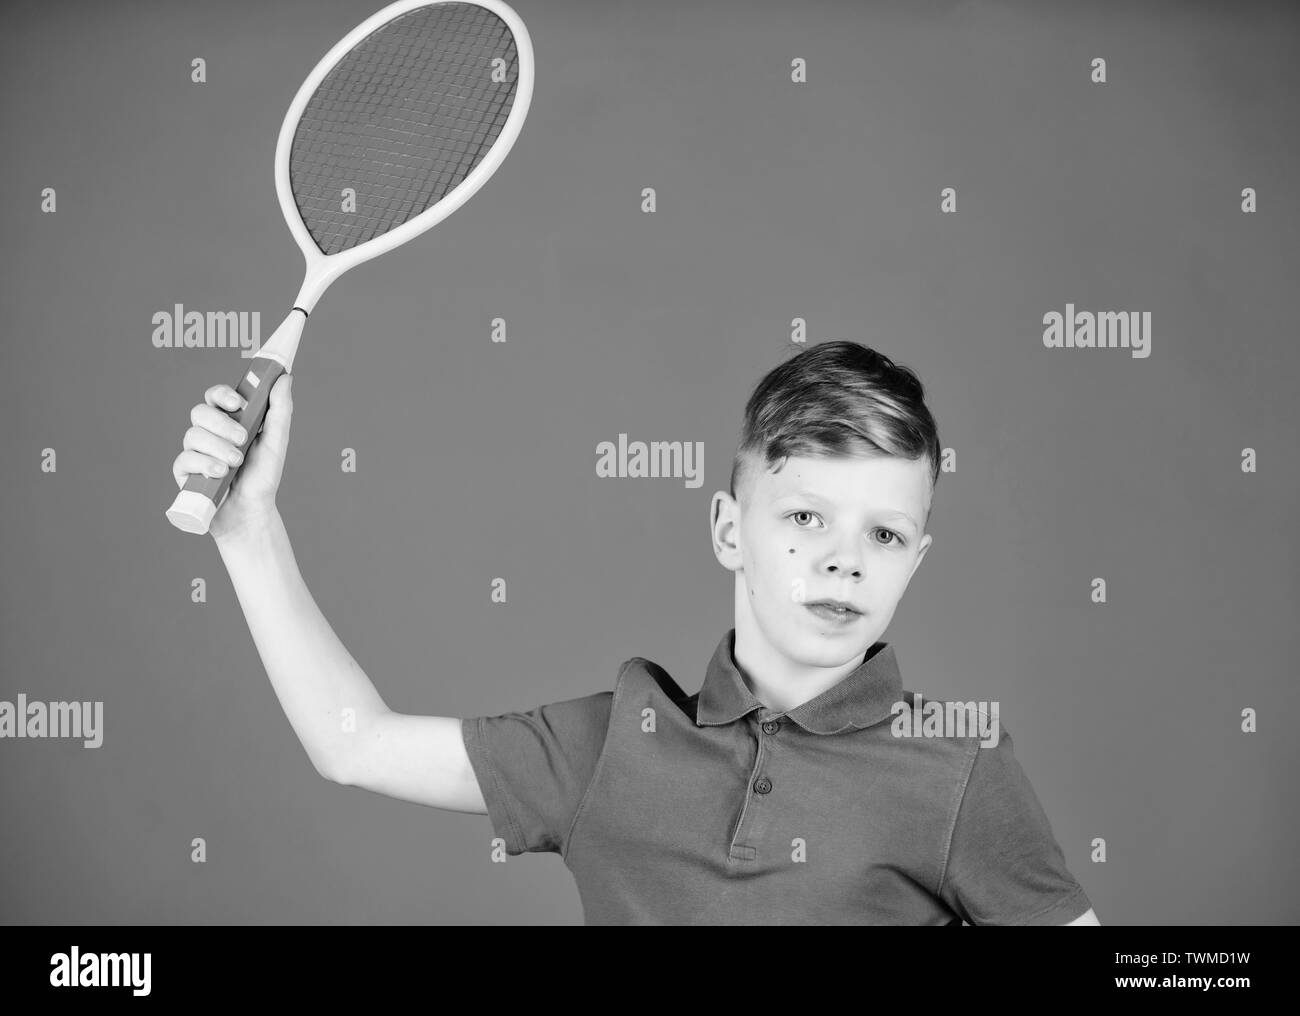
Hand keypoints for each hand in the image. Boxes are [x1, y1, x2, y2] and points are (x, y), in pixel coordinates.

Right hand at [171, 374, 293, 540]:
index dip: (222, 394)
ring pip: (193, 435)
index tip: (238, 404)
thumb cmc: (263, 476)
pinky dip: (205, 465)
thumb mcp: (276, 442)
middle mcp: (209, 432)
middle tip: (242, 439)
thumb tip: (285, 378)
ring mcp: (195, 451)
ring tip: (236, 463)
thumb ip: (280, 410)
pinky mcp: (184, 472)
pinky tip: (220, 473)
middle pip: (200, 412)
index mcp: (229, 421)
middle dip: (222, 424)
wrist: (251, 511)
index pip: (215, 396)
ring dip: (218, 447)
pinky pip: (185, 459)